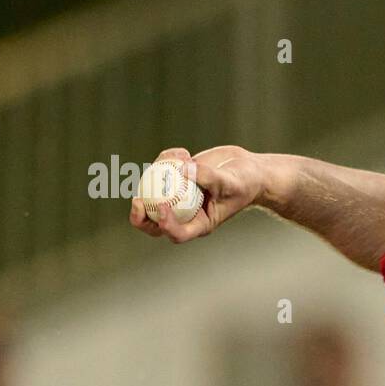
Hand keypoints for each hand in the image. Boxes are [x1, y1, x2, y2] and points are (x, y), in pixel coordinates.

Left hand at [129, 145, 267, 242]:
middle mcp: (185, 213)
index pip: (178, 233)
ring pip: (152, 193)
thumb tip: (183, 170)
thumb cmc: (245, 182)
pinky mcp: (175, 179)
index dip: (165, 225)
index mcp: (200, 223)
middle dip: (140, 217)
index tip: (162, 206)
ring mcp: (177, 197)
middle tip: (137, 200)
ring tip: (181, 158)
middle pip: (155, 223)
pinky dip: (167, 159)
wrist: (247, 170)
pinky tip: (183, 152)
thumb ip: (208, 177)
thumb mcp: (231, 182)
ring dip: (156, 175)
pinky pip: (160, 171)